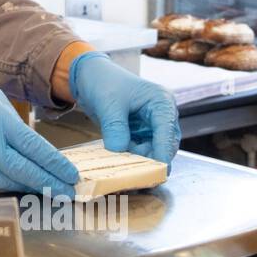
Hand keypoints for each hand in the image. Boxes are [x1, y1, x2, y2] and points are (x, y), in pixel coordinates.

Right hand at [0, 70, 78, 195]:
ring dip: (31, 187)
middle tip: (70, 193)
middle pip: (25, 171)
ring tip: (50, 191)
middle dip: (50, 183)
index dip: (56, 165)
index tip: (72, 175)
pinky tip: (22, 185)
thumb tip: (33, 147)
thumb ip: (13, 124)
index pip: (35, 148)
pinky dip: (8, 184)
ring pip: (8, 181)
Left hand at [69, 51, 180, 165]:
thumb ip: (115, 127)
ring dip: (140, 163)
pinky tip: (119, 167)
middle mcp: (161, 116)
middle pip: (164, 146)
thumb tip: (119, 152)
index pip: (167, 131)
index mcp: (161, 102)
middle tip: (138, 178)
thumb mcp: (108, 103)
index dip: (163, 152)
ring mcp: (150, 127)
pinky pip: (139, 152)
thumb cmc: (103, 81)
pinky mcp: (139, 135)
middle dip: (152, 162)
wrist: (88, 77)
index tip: (157, 170)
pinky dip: (131, 160)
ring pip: (152, 152)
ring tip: (124, 174)